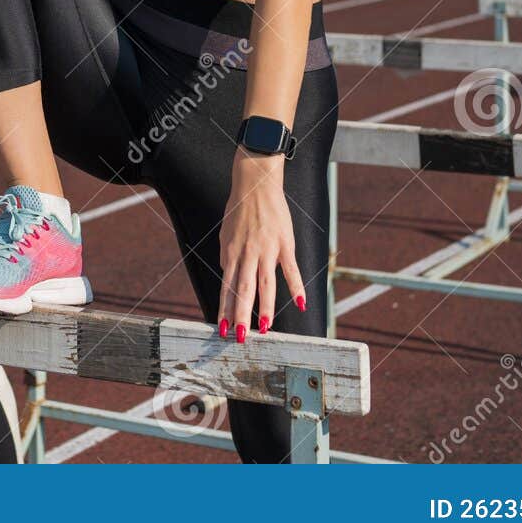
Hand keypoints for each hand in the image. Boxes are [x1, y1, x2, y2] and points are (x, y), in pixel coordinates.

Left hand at [216, 149, 305, 342]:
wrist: (255, 185)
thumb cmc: (239, 210)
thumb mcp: (226, 234)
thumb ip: (229, 257)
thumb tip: (229, 275)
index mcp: (231, 254)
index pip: (226, 287)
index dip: (224, 309)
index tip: (221, 328)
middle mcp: (247, 255)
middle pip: (243, 290)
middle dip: (240, 315)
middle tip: (239, 337)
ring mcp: (267, 250)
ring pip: (265, 284)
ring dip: (265, 308)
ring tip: (264, 329)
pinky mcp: (284, 244)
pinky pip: (291, 269)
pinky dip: (296, 287)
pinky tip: (300, 304)